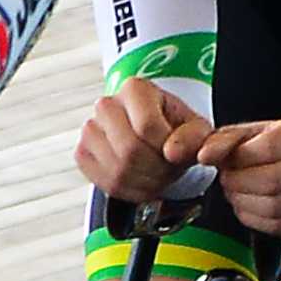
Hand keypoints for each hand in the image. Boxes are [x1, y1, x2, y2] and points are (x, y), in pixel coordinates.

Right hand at [77, 77, 211, 200]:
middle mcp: (107, 104)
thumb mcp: (198, 130)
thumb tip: (172, 152)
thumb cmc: (177, 131)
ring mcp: (90, 129)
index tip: (177, 153)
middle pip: (130, 150)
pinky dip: (129, 191)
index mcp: (135, 88)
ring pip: (117, 169)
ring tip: (158, 176)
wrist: (156, 139)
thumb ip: (197, 138)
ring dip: (146, 183)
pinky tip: (141, 181)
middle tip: (170, 170)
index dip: (167, 149)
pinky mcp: (82, 153)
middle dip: (158, 169)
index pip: (147, 126)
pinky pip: (104, 182)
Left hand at [201, 117, 280, 236]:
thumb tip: (205, 156)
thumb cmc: (257, 152)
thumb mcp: (236, 138)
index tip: (229, 161)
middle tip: (229, 180)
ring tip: (238, 193)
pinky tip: (250, 207)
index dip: (240, 159)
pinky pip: (280, 226)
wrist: (280, 169)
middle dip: (240, 184)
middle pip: (273, 180)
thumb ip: (218, 142)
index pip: (269, 148)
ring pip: (275, 207)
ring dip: (246, 203)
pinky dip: (256, 220)